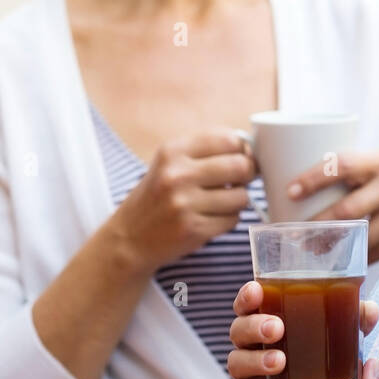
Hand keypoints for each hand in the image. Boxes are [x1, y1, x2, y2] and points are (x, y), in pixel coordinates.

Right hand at [109, 130, 256, 273]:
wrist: (128, 238)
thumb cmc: (157, 196)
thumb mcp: (170, 163)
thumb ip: (206, 151)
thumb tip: (250, 150)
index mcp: (172, 151)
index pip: (229, 139)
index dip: (242, 149)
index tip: (241, 157)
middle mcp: (177, 175)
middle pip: (240, 165)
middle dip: (247, 173)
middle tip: (240, 180)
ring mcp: (184, 204)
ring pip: (241, 196)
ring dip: (237, 200)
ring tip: (219, 202)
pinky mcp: (193, 230)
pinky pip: (233, 219)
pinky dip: (228, 219)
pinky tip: (210, 218)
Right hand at [227, 280, 378, 378]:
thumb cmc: (326, 350)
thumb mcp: (342, 332)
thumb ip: (355, 319)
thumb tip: (369, 310)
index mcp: (267, 317)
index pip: (248, 303)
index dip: (247, 296)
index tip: (258, 291)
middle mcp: (252, 343)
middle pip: (239, 330)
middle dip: (254, 327)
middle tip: (277, 328)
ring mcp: (248, 370)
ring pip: (236, 362)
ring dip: (255, 360)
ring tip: (279, 361)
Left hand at [286, 119, 378, 260]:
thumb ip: (354, 173)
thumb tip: (308, 191)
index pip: (341, 167)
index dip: (313, 179)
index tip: (289, 192)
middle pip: (347, 211)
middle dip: (316, 227)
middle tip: (291, 237)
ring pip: (361, 238)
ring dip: (333, 249)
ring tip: (308, 257)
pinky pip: (378, 252)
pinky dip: (357, 260)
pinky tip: (339, 266)